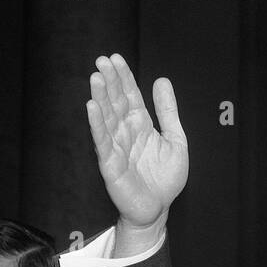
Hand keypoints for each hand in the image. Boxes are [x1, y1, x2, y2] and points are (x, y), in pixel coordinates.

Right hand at [86, 53, 188, 255]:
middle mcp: (125, 132)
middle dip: (109, 81)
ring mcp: (116, 146)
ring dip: (99, 97)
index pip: (130, 95)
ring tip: (95, 77)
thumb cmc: (164, 177)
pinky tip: (91, 107)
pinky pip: (102, 141)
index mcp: (140, 124)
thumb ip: (168, 112)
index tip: (115, 57)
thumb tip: (162, 80)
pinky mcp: (110, 164)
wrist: (158, 208)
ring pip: (105, 117)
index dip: (123, 77)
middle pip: (115, 101)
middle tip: (102, 60)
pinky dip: (96, 124)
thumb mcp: (175, 139)